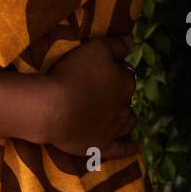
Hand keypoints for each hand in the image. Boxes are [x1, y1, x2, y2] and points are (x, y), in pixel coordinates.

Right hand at [43, 35, 139, 160]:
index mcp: (124, 82)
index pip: (126, 73)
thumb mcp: (96, 48)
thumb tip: (133, 42)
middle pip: (126, 98)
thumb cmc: (73, 74)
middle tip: (103, 89)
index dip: (116, 70)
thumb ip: (117, 44)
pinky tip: (137, 147)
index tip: (104, 69)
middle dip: (119, 93)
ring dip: (126, 116)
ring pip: (128, 121)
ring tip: (120, 113)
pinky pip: (122, 149)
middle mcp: (124, 106)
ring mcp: (114, 129)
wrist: (53, 108)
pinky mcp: (102, 146)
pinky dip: (130, 148)